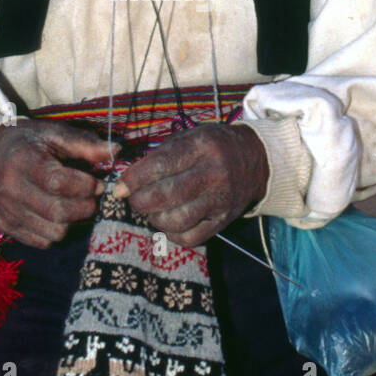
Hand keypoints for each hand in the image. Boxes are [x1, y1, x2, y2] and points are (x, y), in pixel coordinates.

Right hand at [0, 119, 114, 248]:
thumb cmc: (27, 142)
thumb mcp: (53, 134)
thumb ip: (84, 144)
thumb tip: (115, 151)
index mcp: (22, 161)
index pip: (57, 183)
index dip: (84, 186)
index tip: (97, 183)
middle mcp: (9, 189)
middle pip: (57, 212)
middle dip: (84, 207)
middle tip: (91, 197)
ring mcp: (5, 211)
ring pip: (52, 232)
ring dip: (72, 221)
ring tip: (73, 204)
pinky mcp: (4, 226)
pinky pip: (40, 241)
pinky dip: (55, 231)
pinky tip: (55, 213)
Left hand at [113, 123, 268, 247]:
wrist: (254, 160)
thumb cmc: (212, 147)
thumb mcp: (188, 138)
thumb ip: (158, 156)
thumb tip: (127, 181)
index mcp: (203, 146)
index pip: (162, 165)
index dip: (135, 179)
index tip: (120, 187)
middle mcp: (214, 174)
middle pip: (167, 195)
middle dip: (140, 201)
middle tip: (134, 199)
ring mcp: (221, 200)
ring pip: (177, 220)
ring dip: (155, 218)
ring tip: (152, 210)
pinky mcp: (224, 220)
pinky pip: (191, 237)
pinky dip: (172, 233)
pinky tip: (169, 221)